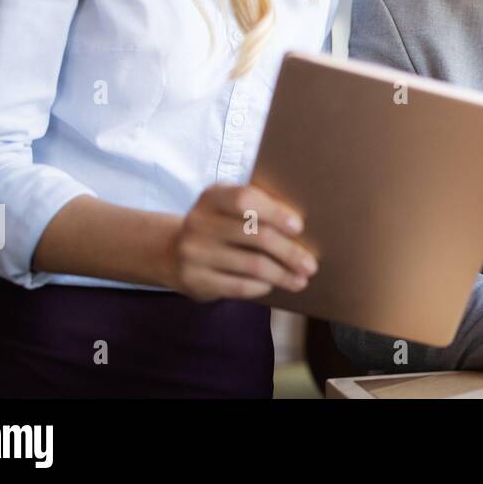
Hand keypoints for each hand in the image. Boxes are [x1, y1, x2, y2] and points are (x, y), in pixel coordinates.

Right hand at [165, 184, 317, 301]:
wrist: (172, 252)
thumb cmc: (219, 225)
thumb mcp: (229, 207)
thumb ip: (258, 208)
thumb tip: (301, 226)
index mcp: (212, 197)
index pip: (245, 200)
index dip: (275, 212)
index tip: (299, 227)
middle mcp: (199, 222)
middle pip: (255, 236)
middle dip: (289, 252)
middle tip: (311, 264)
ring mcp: (194, 253)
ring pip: (251, 265)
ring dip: (282, 274)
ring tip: (301, 280)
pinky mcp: (195, 280)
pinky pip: (238, 286)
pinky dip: (262, 287)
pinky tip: (274, 285)